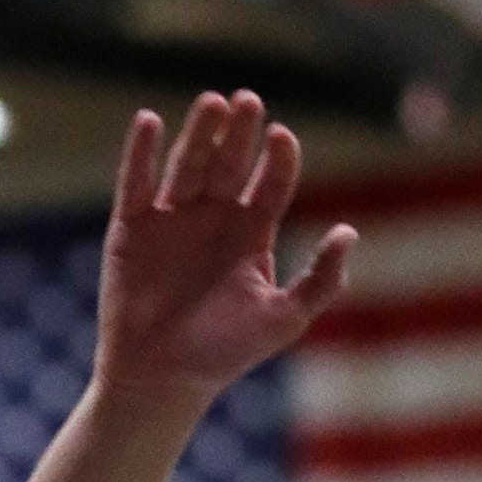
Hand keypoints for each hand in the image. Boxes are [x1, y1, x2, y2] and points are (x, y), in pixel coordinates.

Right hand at [95, 90, 354, 402]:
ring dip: (200, 132)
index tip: (281, 138)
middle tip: (248, 101)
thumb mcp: (283, 320)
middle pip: (231, 161)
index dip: (279, 158)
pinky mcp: (132, 226)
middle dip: (239, 132)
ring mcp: (172, 218)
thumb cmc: (223, 354)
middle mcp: (214, 218)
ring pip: (189, 162)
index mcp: (251, 234)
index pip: (272, 183)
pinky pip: (136, 180)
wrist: (160, 380)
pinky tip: (152, 121)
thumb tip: (349, 233)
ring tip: (213, 102)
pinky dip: (141, 152)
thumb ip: (320, 280)